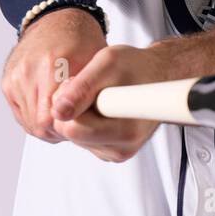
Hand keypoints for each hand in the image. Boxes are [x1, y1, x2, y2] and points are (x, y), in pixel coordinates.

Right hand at [1, 8, 107, 143]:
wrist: (56, 21)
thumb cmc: (81, 41)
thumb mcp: (98, 64)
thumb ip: (91, 93)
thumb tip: (88, 123)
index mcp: (53, 65)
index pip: (55, 117)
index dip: (69, 128)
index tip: (81, 125)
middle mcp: (29, 71)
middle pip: (40, 124)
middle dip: (59, 131)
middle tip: (75, 126)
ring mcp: (15, 78)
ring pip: (29, 124)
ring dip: (47, 127)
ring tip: (65, 117)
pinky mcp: (7, 83)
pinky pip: (21, 115)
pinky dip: (36, 118)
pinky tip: (51, 110)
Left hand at [50, 42, 167, 161]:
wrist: (156, 78)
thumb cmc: (135, 67)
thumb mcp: (107, 63)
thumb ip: (81, 87)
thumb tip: (58, 112)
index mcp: (126, 131)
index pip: (75, 129)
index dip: (71, 102)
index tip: (84, 83)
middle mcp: (123, 148)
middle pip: (70, 133)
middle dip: (72, 108)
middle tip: (88, 86)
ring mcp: (116, 152)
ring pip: (73, 136)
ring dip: (79, 113)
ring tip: (100, 95)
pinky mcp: (109, 151)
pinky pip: (81, 138)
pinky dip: (84, 120)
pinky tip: (101, 107)